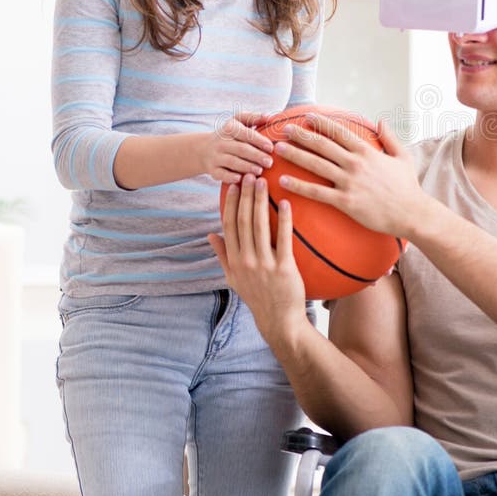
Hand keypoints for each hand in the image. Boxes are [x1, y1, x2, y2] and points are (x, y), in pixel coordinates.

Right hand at [202, 111, 274, 183]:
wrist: (203, 149)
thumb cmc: (228, 135)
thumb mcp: (237, 122)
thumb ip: (253, 118)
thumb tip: (269, 117)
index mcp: (229, 129)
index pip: (245, 134)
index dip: (258, 140)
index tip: (271, 147)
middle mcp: (221, 142)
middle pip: (240, 149)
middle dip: (256, 156)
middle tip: (269, 162)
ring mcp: (215, 156)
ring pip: (232, 162)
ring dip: (247, 167)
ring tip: (260, 171)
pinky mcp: (212, 170)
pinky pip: (221, 174)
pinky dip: (230, 177)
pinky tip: (240, 179)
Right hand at [208, 173, 308, 343]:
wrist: (279, 321)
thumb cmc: (258, 297)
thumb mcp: (234, 278)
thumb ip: (223, 255)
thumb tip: (210, 235)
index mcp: (234, 261)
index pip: (229, 225)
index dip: (230, 203)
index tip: (234, 184)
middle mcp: (246, 261)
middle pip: (243, 221)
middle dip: (245, 196)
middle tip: (249, 174)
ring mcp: (264, 264)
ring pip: (259, 226)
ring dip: (260, 201)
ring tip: (264, 181)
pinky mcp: (283, 268)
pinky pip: (283, 238)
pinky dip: (283, 219)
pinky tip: (286, 203)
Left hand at [273, 115, 424, 238]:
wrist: (412, 213)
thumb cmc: (408, 187)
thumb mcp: (402, 157)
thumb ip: (390, 138)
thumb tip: (381, 121)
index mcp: (367, 151)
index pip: (339, 132)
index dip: (321, 123)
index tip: (307, 115)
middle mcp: (355, 163)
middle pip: (322, 145)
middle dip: (301, 135)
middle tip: (284, 129)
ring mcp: (349, 182)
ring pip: (315, 165)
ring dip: (295, 155)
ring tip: (278, 149)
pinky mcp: (345, 201)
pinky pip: (317, 192)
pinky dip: (298, 186)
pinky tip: (283, 181)